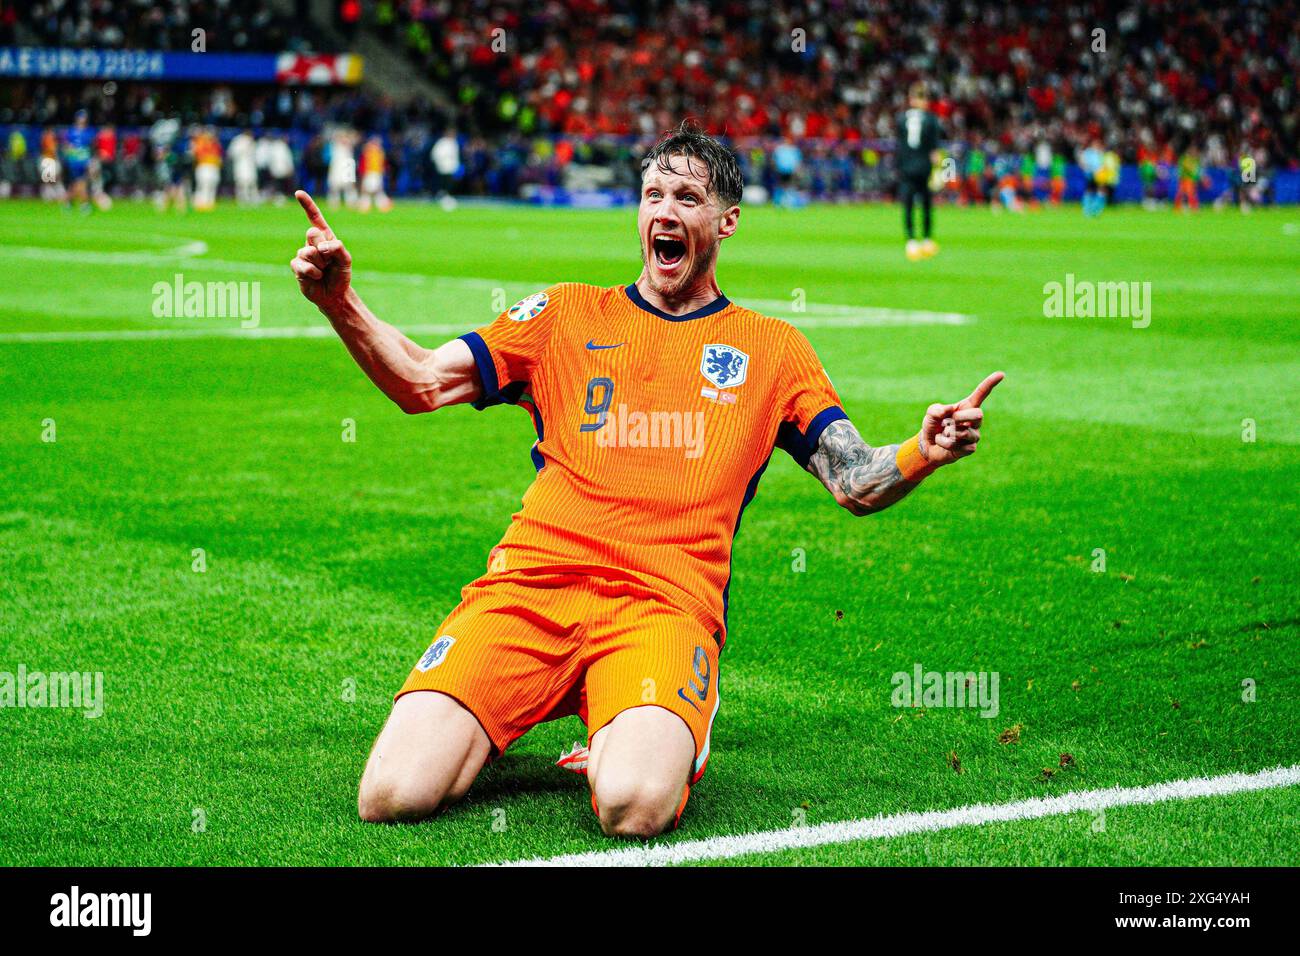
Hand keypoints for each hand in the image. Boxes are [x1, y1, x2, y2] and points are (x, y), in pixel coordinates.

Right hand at [290, 190, 351, 307]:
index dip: (307, 205)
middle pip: (312, 233)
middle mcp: (312, 243)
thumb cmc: (340, 275)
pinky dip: (313, 272)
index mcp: (325, 237)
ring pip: (308, 251)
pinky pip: (302, 264)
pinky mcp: (296, 266)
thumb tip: (322, 246)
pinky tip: (317, 277)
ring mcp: (303, 254)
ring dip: (320, 264)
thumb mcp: (346, 260)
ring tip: (324, 271)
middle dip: (323, 247)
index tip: (298, 193)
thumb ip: (338, 248)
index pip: (315, 218)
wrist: (334, 294)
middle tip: (329, 261)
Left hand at [917, 371, 1003, 465]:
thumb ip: (937, 410)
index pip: (981, 394)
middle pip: (978, 414)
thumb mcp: (931, 414)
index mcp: (967, 407)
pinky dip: (943, 442)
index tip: (1001, 374)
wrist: (928, 445)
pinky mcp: (970, 448)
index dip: (990, 384)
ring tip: (944, 433)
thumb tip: (950, 410)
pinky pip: (956, 444)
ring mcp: (974, 434)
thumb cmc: (933, 425)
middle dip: (960, 417)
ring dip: (948, 432)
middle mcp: (974, 420)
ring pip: (965, 432)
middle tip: (947, 422)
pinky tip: (943, 443)